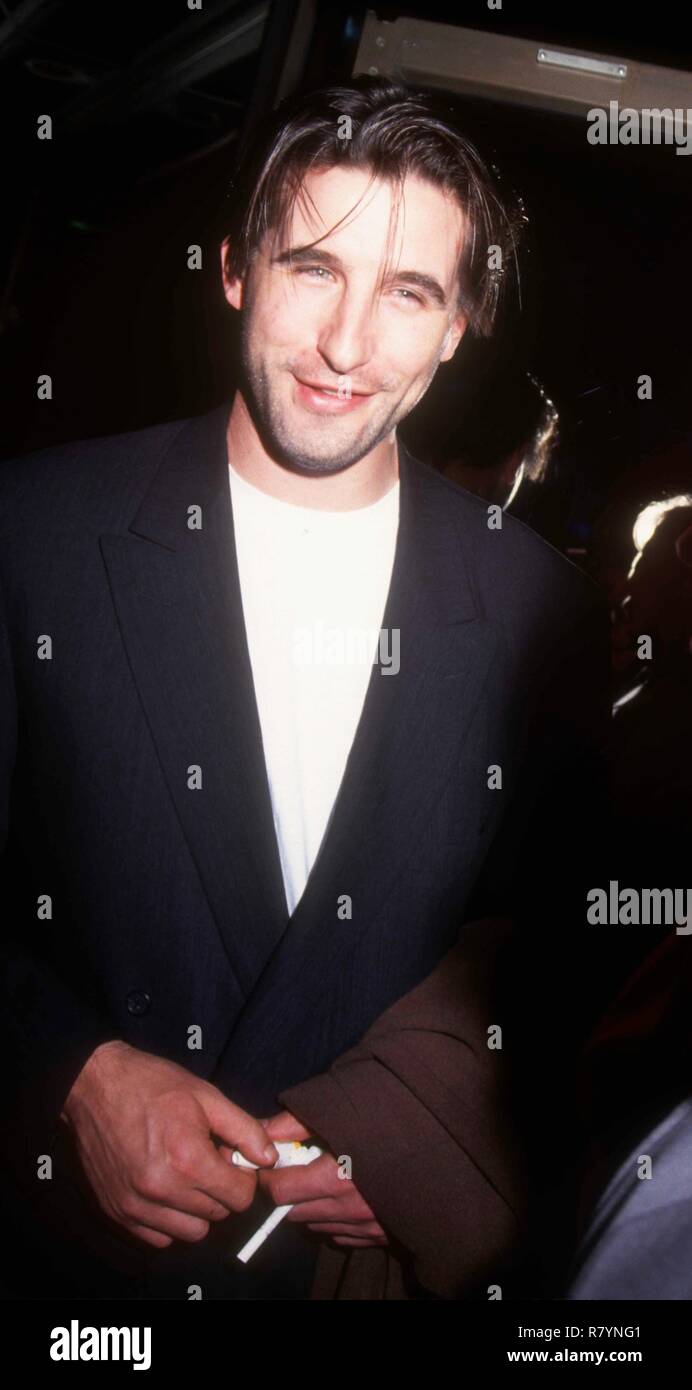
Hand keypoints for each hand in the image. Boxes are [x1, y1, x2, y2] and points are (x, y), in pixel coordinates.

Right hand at [60, 1040, 276, 1248]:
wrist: (95, 1085)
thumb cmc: (152, 1084)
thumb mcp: (206, 1095)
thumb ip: (244, 1129)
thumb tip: (269, 1158)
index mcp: (187, 1159)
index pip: (240, 1197)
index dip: (243, 1177)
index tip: (230, 1159)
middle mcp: (161, 1189)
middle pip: (218, 1214)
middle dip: (221, 1189)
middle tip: (206, 1160)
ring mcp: (136, 1204)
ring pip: (191, 1231)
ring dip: (197, 1209)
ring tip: (185, 1175)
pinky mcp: (117, 1212)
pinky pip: (159, 1237)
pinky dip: (169, 1220)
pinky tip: (165, 1188)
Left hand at [257, 1109, 388, 1247]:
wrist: (444, 1143)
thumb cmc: (391, 1119)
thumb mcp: (341, 1111)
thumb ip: (296, 1122)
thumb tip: (261, 1128)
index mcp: (337, 1176)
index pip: (280, 1190)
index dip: (271, 1175)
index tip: (274, 1162)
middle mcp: (349, 1207)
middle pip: (294, 1211)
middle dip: (290, 1190)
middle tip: (300, 1168)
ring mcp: (366, 1225)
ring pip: (316, 1224)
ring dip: (312, 1204)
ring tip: (327, 1178)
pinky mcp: (379, 1235)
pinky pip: (341, 1235)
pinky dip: (335, 1218)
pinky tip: (348, 1194)